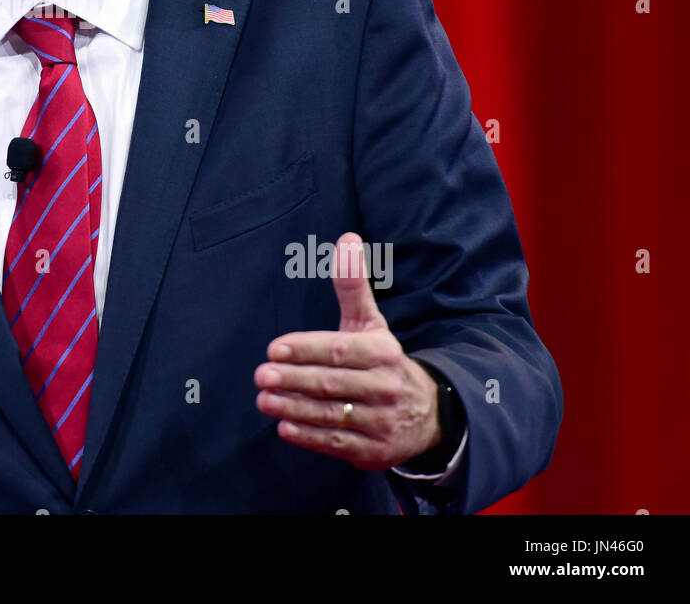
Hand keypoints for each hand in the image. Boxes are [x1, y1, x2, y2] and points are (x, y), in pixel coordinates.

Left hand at [253, 232, 440, 469]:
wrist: (428, 414)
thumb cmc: (383, 361)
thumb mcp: (371, 323)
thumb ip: (352, 286)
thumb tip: (346, 238)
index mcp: (383, 353)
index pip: (339, 350)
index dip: (306, 349)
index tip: (274, 347)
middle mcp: (384, 387)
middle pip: (332, 383)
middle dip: (294, 379)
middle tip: (261, 375)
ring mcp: (381, 422)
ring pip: (332, 415)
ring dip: (294, 407)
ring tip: (264, 400)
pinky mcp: (375, 451)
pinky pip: (338, 443)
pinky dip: (310, 436)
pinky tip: (285, 427)